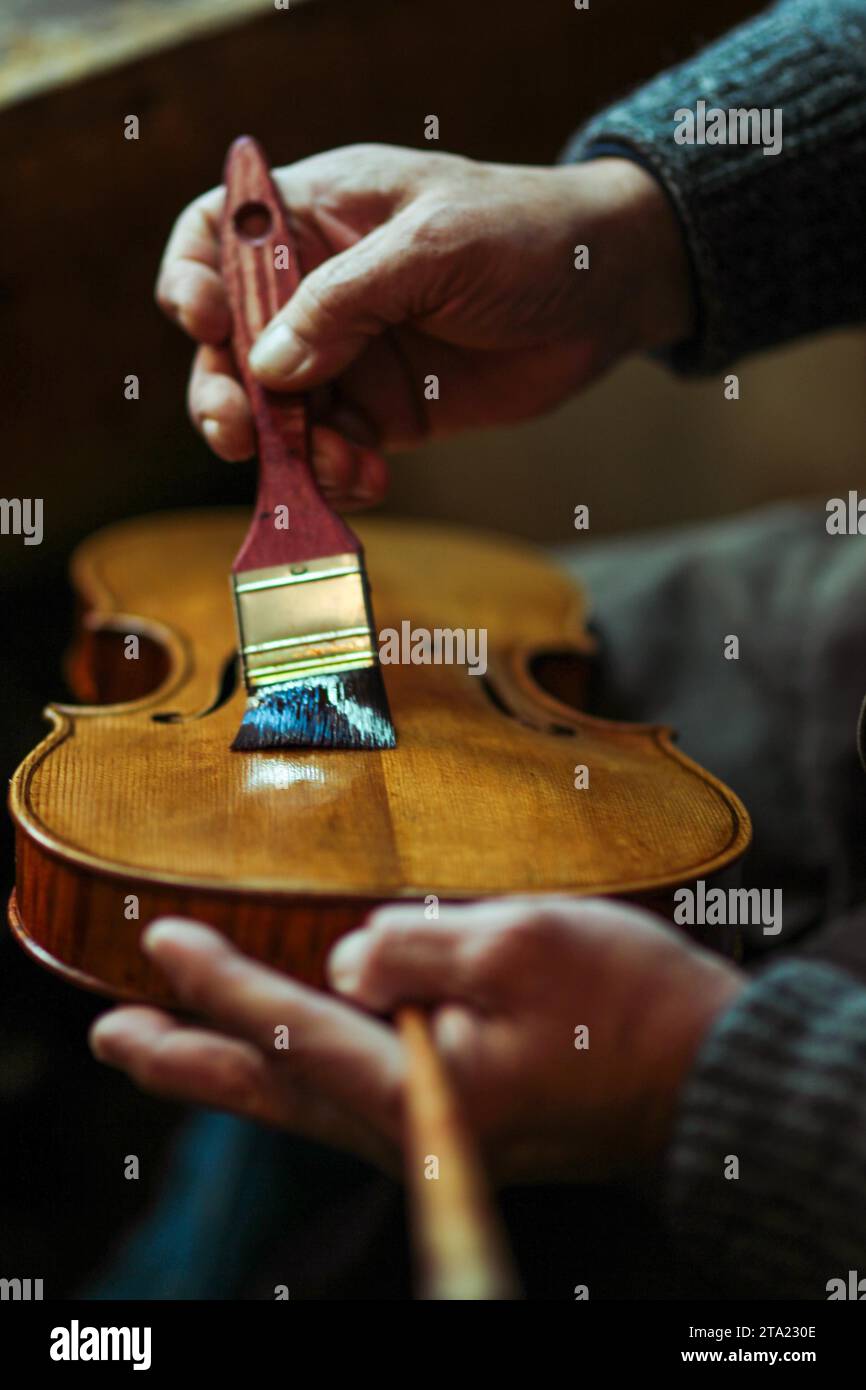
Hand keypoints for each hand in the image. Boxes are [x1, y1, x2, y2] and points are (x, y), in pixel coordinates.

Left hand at [89, 896, 738, 1182]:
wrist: (706, 1079)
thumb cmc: (625, 1006)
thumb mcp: (523, 944)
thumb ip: (415, 949)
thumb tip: (342, 959)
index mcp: (415, 1086)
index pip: (284, 1028)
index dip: (215, 982)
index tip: (159, 941)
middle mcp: (406, 1127)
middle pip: (267, 1092)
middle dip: (180, 1059)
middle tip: (110, 1036)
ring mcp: (428, 1133)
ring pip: (296, 1105)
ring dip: (223, 1071)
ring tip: (162, 1047)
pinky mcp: (454, 1123)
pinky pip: (340, 1102)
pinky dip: (285, 1074)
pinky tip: (275, 1056)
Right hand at [157, 144, 692, 507]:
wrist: (607, 294)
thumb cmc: (526, 234)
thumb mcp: (435, 245)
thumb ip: (346, 300)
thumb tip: (268, 367)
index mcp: (315, 216)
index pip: (217, 237)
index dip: (193, 280)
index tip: (206, 321)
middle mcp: (315, 289)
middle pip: (229, 343)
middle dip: (224, 391)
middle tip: (241, 431)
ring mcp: (346, 355)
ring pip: (275, 412)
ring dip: (285, 451)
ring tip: (332, 467)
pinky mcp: (381, 412)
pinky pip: (331, 453)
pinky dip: (335, 477)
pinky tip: (365, 482)